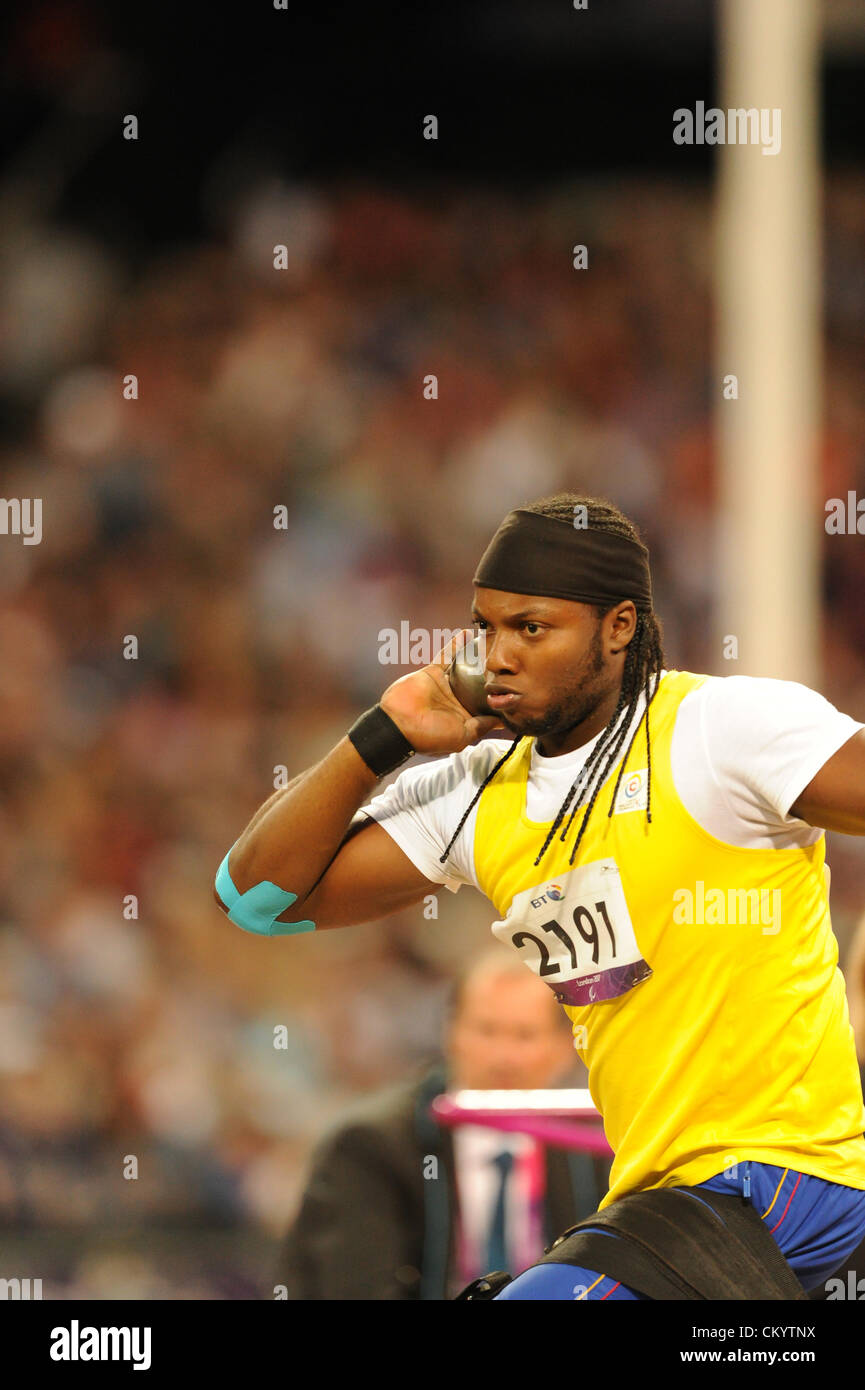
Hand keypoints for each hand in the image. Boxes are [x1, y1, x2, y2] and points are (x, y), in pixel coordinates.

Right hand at [380, 629, 506, 754]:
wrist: (398, 725)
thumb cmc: (429, 736)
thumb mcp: (462, 737)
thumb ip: (481, 726)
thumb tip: (502, 720)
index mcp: (465, 717)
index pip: (487, 706)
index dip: (500, 698)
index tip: (519, 689)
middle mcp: (457, 700)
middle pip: (479, 683)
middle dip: (492, 674)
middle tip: (509, 661)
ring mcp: (445, 685)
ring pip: (465, 667)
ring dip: (476, 656)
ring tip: (492, 644)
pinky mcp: (433, 672)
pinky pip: (447, 656)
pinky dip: (456, 645)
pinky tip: (468, 634)